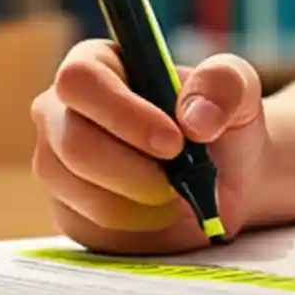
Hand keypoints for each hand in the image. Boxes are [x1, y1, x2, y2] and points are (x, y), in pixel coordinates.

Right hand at [30, 39, 272, 253]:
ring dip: (144, 202)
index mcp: (93, 67)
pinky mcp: (67, 212)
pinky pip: (95, 228)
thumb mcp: (238, 89)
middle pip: (74, 144)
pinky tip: (162, 211)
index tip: (173, 142)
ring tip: (178, 190)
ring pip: (85, 194)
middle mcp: (59, 113)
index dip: (122, 113)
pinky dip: (141, 227)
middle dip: (136, 170)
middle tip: (182, 179)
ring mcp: (56, 165)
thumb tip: (195, 118)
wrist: (224, 177)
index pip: (80, 81)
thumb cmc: (221, 123)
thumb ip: (225, 85)